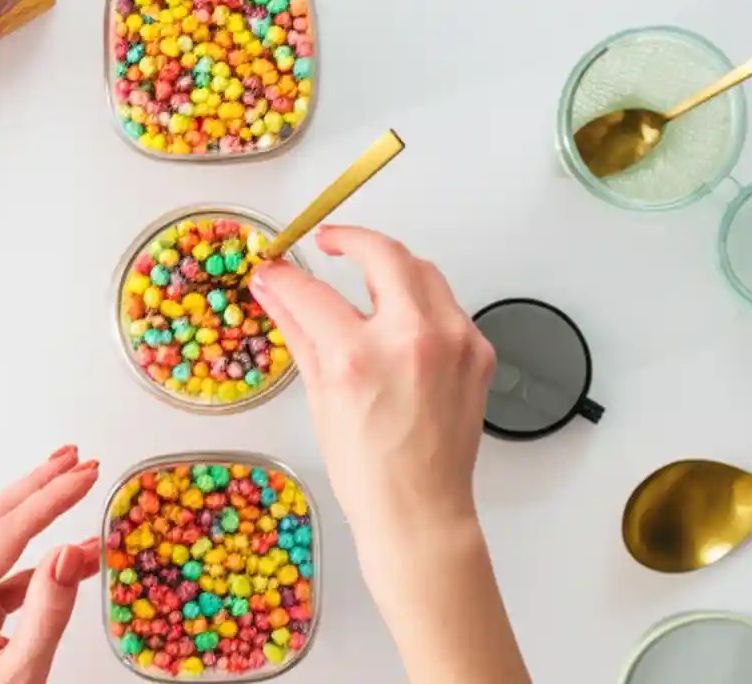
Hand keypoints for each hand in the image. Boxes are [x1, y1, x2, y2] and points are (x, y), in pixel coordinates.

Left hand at [0, 447, 100, 683]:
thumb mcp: (20, 674)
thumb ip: (47, 613)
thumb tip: (68, 552)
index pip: (8, 531)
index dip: (52, 497)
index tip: (88, 474)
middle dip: (38, 482)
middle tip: (78, 459)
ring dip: (36, 507)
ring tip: (74, 482)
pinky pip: (8, 570)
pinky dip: (43, 554)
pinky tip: (77, 556)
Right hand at [252, 227, 527, 683]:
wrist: (421, 511)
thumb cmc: (368, 469)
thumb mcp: (320, 395)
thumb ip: (297, 330)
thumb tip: (272, 289)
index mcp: (360, 357)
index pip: (311, 292)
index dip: (285, 276)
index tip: (275, 270)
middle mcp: (412, 339)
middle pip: (383, 254)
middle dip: (351, 240)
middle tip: (330, 243)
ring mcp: (455, 342)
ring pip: (423, 270)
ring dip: (391, 266)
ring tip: (366, 282)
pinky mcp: (479, 350)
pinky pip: (447, 305)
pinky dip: (421, 303)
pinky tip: (401, 325)